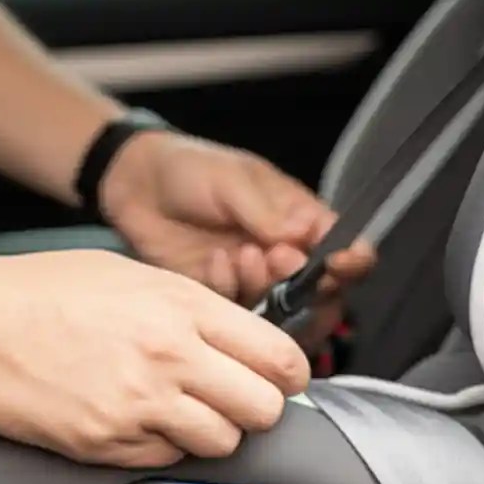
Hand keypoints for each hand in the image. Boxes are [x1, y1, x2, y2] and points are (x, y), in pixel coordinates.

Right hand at [0, 250, 309, 467]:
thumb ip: (191, 307)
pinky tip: (135, 418)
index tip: (281, 377)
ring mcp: (138, 407)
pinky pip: (167, 459)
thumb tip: (240, 341)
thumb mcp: (127, 274)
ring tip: (179, 409)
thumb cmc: (37, 292)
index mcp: (180, 307)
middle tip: (235, 397)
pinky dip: (162, 446)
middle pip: (264, 409)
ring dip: (211, 431)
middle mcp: (168, 358)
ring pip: (222, 443)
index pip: (278, 356)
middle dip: (257, 406)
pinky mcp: (107, 445)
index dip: (288, 372)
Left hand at [99, 131, 376, 352]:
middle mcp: (285, 256)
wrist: (133, 185)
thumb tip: (304, 237)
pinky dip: (229, 291)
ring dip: (265, 289)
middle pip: (322, 296)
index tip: (336, 264)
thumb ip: (268, 213)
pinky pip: (237, 314)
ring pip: (281, 313)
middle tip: (277, 260)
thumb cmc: (190, 169)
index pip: (346, 250)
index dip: (350, 264)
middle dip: (306, 288)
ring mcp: (253, 282)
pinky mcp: (220, 300)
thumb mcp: (233, 180)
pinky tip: (214, 261)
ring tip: (242, 255)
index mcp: (302, 221)